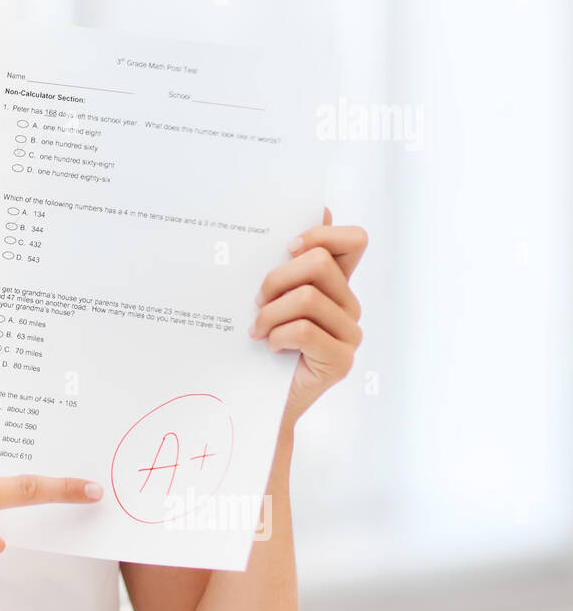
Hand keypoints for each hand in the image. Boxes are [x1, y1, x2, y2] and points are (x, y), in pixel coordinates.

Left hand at [248, 207, 367, 427]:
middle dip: (277, 277)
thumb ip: (285, 263)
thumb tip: (313, 213)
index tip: (288, 246)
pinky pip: (305, 331)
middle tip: (256, 301)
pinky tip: (271, 348)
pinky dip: (278, 336)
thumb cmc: (258, 343)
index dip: (322, 235)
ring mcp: (349, 333)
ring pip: (308, 297)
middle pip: (319, 263)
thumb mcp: (268, 297)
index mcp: (335, 284)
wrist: (255, 398)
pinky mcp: (340, 360)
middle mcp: (349, 305)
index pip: (354, 241)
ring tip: (257, 330)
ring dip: (270, 313)